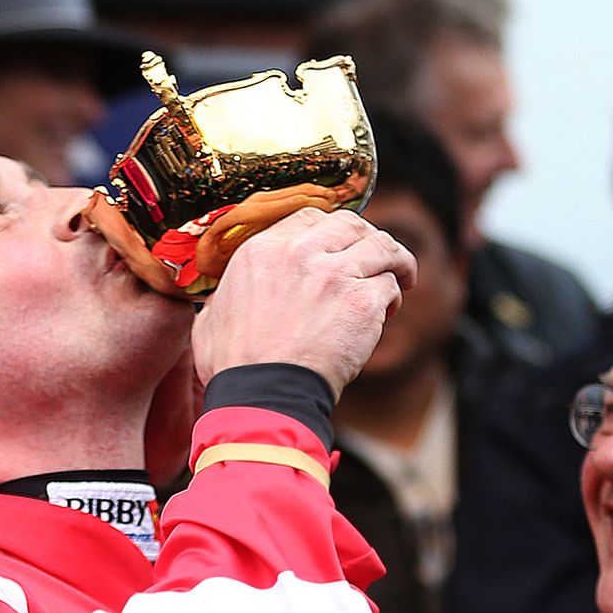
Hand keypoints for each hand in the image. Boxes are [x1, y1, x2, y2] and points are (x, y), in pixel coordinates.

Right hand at [189, 207, 416, 397]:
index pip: (310, 217)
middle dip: (368, 238)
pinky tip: (387, 312)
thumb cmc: (235, 368)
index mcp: (262, 249)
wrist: (263, 394)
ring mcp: (334, 273)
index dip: (332, 230)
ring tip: (401, 278)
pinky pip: (389, 284)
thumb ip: (224, 296)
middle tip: (378, 258)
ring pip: (381, 247)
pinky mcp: (362, 301)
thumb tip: (224, 296)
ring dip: (394, 261)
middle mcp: (300, 252)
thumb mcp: (212, 318)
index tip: (341, 246)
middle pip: (351, 224)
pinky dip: (393, 296)